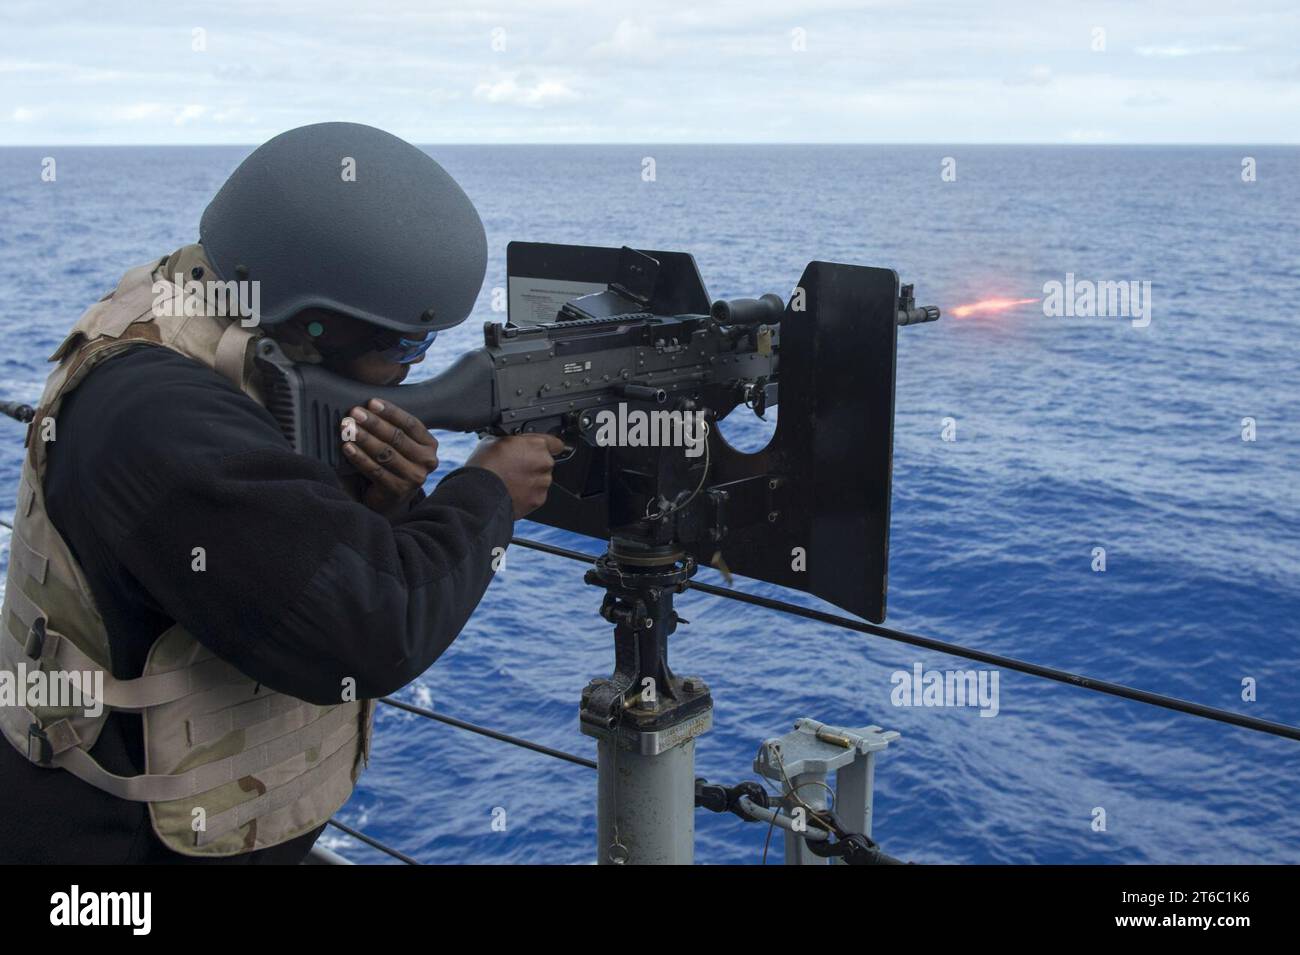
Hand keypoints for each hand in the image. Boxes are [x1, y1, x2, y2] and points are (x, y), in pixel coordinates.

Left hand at [342, 399, 439, 513]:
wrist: (391, 498)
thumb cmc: (393, 462)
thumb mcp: (401, 445)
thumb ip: (394, 428)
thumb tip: (369, 405)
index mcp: (430, 445)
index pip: (411, 424)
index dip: (391, 412)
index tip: (371, 402)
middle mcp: (427, 461)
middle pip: (397, 437)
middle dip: (373, 423)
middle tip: (355, 413)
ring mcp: (414, 478)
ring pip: (385, 453)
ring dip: (364, 438)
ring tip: (347, 428)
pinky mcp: (398, 491)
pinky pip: (375, 470)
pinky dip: (359, 458)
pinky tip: (347, 447)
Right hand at [465, 433, 566, 518]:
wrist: (480, 494)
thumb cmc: (485, 467)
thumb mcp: (494, 440)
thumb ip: (512, 441)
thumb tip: (513, 443)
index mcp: (537, 445)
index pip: (555, 443)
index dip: (547, 446)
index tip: (540, 450)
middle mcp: (544, 463)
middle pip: (545, 462)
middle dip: (534, 464)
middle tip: (515, 467)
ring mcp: (542, 483)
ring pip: (541, 480)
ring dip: (531, 480)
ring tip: (512, 481)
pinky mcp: (538, 500)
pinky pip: (536, 495)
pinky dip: (527, 494)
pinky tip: (513, 492)